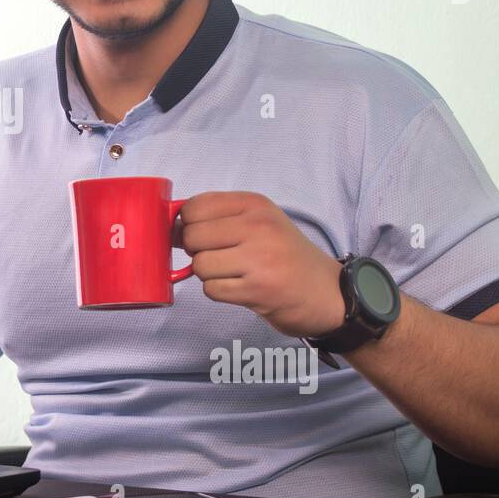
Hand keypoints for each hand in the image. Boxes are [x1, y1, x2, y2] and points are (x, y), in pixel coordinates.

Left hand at [176, 191, 344, 337]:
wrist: (328, 292)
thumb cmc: (286, 256)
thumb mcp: (259, 222)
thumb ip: (218, 217)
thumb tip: (170, 227)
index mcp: (255, 204)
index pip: (194, 207)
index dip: (187, 224)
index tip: (200, 235)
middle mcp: (258, 226)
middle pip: (192, 236)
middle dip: (196, 251)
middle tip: (219, 256)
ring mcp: (259, 258)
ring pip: (200, 265)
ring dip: (209, 274)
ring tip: (234, 273)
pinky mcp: (258, 289)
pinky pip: (211, 289)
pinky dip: (219, 292)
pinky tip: (241, 288)